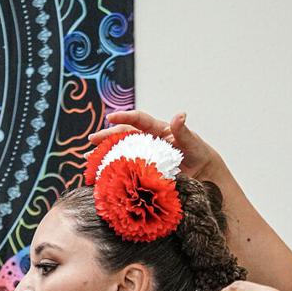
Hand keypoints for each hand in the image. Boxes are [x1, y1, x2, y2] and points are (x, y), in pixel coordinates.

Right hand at [89, 110, 222, 179]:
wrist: (203, 175)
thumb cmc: (198, 154)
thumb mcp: (192, 142)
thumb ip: (182, 130)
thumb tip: (180, 115)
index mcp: (157, 130)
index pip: (138, 120)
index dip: (124, 117)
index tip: (110, 117)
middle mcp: (148, 141)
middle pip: (123, 135)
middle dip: (106, 136)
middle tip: (92, 140)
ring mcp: (145, 156)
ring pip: (121, 151)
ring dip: (105, 154)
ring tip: (89, 158)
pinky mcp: (144, 171)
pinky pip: (126, 169)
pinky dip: (113, 171)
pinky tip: (101, 175)